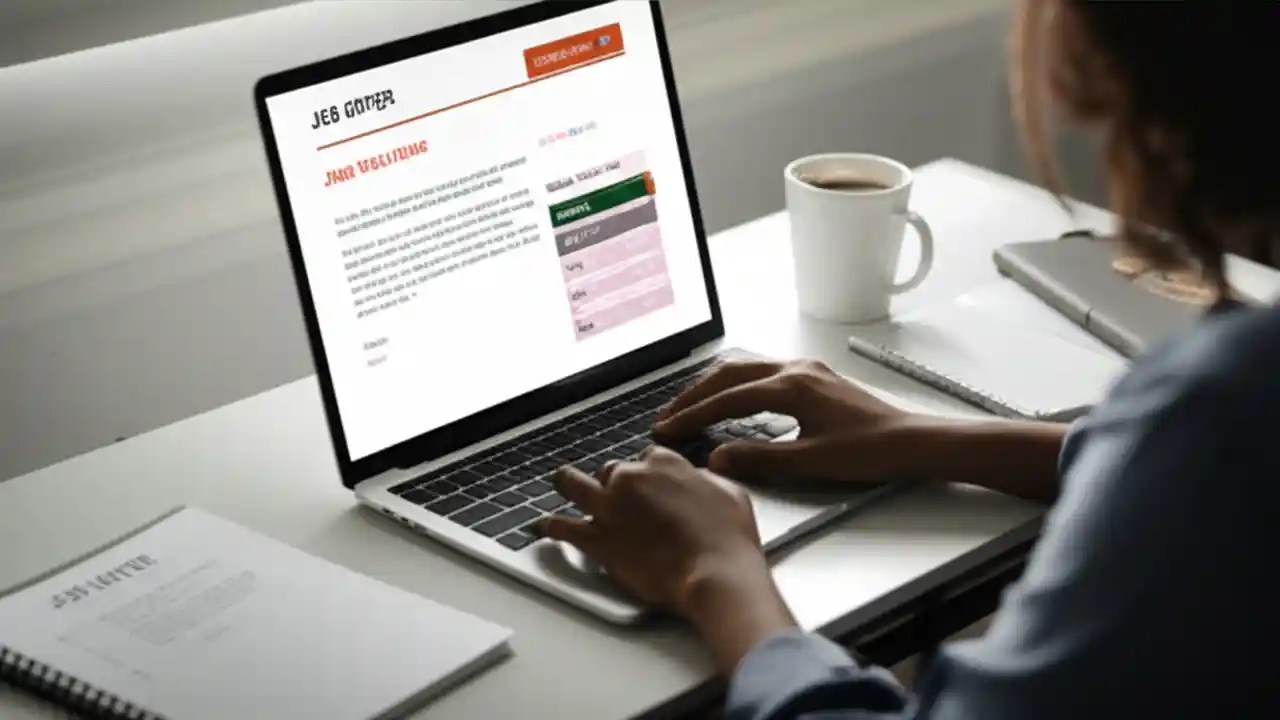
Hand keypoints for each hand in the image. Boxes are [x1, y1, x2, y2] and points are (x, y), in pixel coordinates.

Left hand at [538, 448, 796, 672]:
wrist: (715, 576)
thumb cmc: (729, 539)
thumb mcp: (730, 492)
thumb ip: (704, 479)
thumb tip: (697, 476)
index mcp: (663, 462)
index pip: (645, 460)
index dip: (648, 476)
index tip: (650, 489)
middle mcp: (630, 479)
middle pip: (611, 472)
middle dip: (614, 485)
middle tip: (620, 502)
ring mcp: (609, 508)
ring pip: (573, 484)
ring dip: (567, 484)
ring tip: (563, 484)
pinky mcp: (596, 540)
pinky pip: (561, 527)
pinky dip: (551, 526)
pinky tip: (545, 526)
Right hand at [654, 358, 921, 482]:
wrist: (911, 441)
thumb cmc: (868, 452)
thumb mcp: (810, 462)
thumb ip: (760, 459)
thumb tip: (716, 457)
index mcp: (791, 386)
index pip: (727, 399)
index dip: (693, 415)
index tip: (666, 429)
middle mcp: (795, 369)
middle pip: (730, 373)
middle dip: (695, 394)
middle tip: (668, 415)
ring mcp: (806, 369)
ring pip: (745, 367)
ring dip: (714, 385)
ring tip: (690, 405)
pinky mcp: (814, 377)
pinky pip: (763, 371)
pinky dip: (737, 383)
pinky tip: (731, 399)